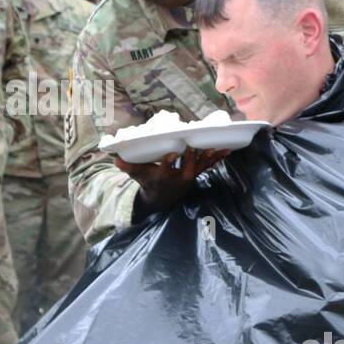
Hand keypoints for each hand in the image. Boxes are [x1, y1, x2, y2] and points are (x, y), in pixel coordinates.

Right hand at [115, 147, 229, 216]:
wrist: (161, 198)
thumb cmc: (148, 181)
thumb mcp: (137, 174)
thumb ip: (128, 166)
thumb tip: (115, 159)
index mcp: (163, 176)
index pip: (165, 169)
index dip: (168, 163)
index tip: (170, 154)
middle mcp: (178, 178)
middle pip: (186, 168)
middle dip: (191, 158)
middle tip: (194, 146)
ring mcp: (189, 176)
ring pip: (200, 166)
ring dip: (209, 157)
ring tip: (217, 148)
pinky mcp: (196, 173)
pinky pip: (208, 165)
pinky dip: (217, 158)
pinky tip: (228, 149)